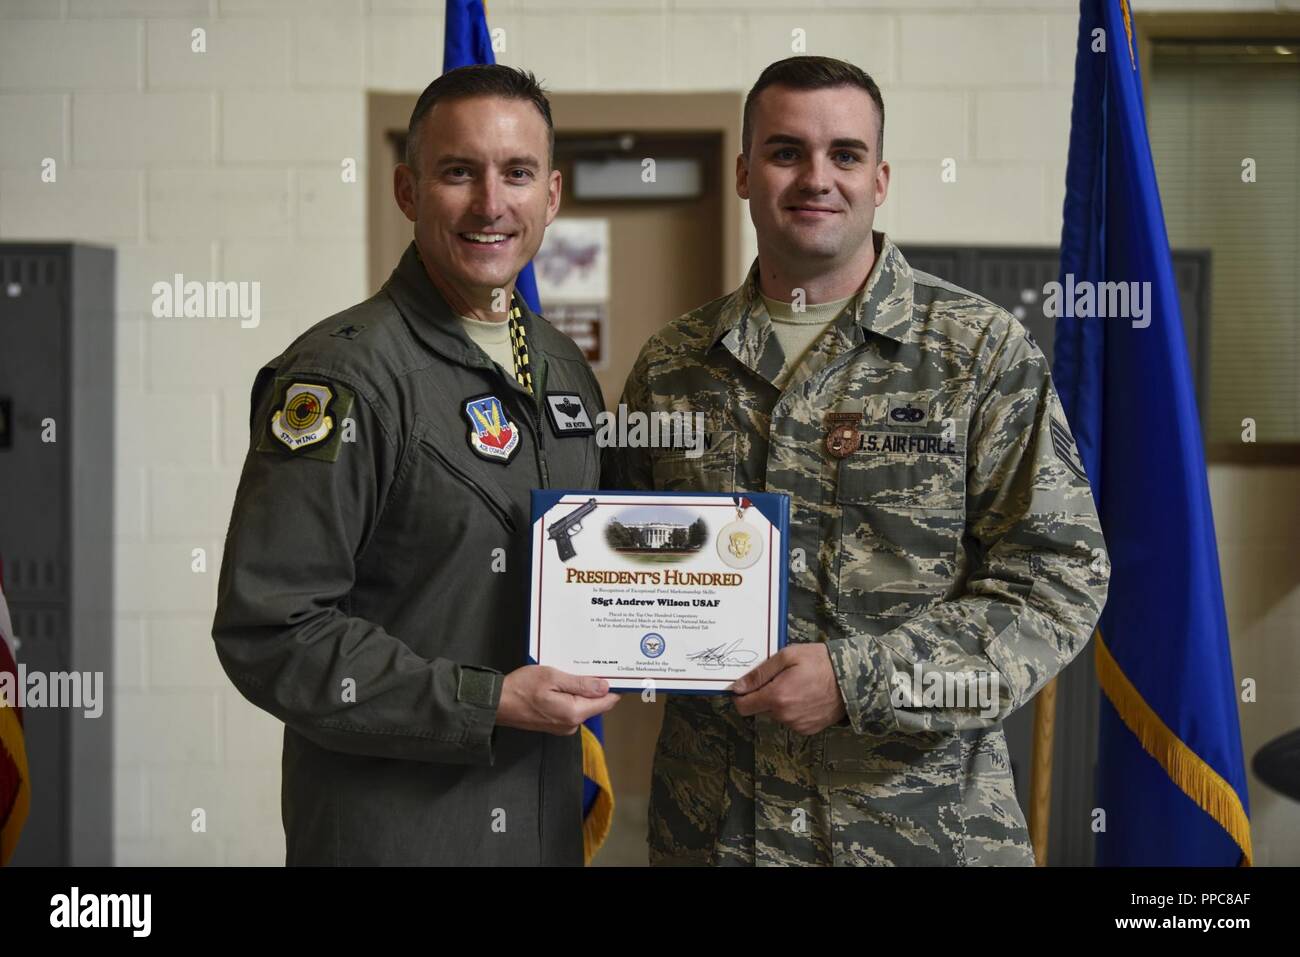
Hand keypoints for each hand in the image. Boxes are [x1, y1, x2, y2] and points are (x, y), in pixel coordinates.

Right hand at [496, 665, 620, 734]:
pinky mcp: (556, 724)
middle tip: (589, 665)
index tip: (616, 672)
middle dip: (596, 686)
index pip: (606, 701)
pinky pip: (572, 708)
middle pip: (596, 703)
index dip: (613, 686)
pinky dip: (572, 695)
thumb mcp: (552, 678)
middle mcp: (572, 724)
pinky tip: (562, 683)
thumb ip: (581, 684)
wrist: (498, 703)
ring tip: (571, 672)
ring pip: (584, 705)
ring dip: (582, 690)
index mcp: (574, 712)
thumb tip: (605, 687)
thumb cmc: (521, 688)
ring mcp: (564, 726)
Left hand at [731, 643, 845, 735]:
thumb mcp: (788, 656)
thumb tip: (737, 688)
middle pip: (760, 709)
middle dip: (764, 695)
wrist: (853, 678)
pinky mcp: (809, 730)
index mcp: (777, 697)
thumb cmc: (820, 662)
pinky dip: (793, 710)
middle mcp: (785, 716)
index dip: (741, 696)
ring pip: (776, 715)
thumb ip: (759, 673)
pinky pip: (791, 721)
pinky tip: (806, 697)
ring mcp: (797, 725)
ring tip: (798, 686)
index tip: (747, 686)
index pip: (743, 707)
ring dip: (780, 703)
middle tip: (781, 679)